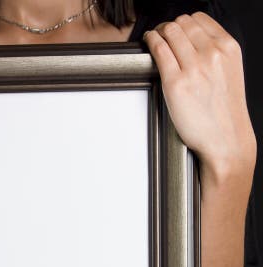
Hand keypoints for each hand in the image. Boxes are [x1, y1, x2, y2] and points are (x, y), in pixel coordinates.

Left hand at [144, 12, 255, 183]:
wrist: (225, 138)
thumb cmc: (223, 110)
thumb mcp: (229, 71)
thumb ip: (214, 53)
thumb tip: (190, 40)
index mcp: (228, 48)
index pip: (199, 19)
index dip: (183, 22)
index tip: (175, 29)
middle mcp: (213, 54)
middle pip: (182, 23)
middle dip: (168, 26)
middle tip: (161, 34)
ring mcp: (194, 67)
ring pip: (170, 32)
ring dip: (157, 32)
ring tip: (153, 39)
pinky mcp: (176, 83)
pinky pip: (159, 50)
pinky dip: (150, 41)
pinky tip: (147, 43)